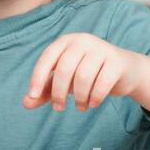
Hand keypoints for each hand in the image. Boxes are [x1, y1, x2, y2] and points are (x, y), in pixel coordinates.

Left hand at [23, 32, 144, 111]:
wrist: (124, 71)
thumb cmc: (88, 74)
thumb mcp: (65, 81)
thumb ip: (46, 91)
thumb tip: (25, 103)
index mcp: (66, 41)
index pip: (47, 58)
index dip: (38, 77)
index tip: (32, 96)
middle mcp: (83, 41)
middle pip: (64, 69)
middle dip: (58, 93)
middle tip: (59, 108)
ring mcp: (101, 49)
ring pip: (83, 77)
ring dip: (79, 98)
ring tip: (80, 106)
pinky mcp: (116, 61)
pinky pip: (102, 83)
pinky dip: (95, 97)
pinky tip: (93, 103)